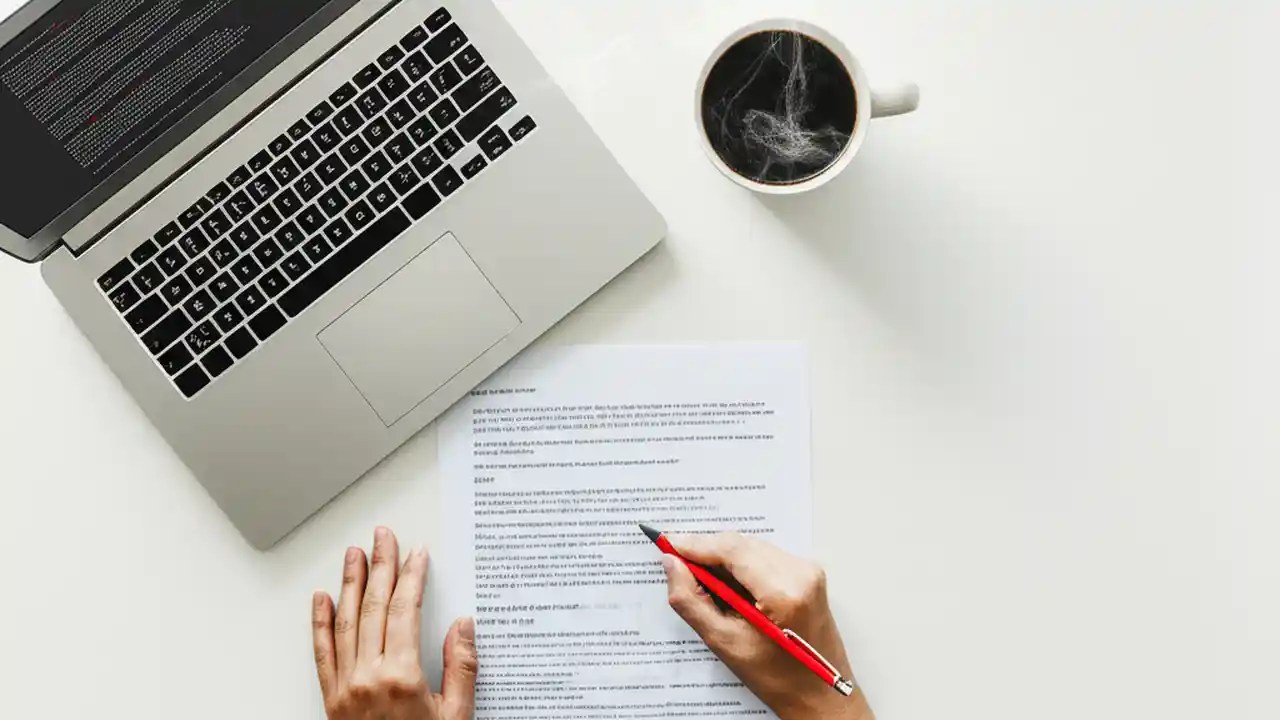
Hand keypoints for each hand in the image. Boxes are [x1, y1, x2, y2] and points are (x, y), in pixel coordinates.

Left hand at [312, 527, 476, 719]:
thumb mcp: (457, 718)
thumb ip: (462, 669)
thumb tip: (464, 627)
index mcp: (402, 677)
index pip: (406, 610)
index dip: (412, 576)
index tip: (417, 554)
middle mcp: (368, 677)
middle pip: (375, 607)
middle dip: (380, 567)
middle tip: (383, 538)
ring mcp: (345, 688)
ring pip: (345, 622)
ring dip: (350, 584)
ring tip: (354, 555)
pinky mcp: (330, 701)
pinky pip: (322, 653)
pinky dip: (320, 623)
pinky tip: (322, 599)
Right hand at [662, 533, 872, 719]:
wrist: (820, 693)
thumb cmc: (778, 677)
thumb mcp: (725, 643)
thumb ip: (692, 601)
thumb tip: (672, 565)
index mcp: (783, 592)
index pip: (731, 549)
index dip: (696, 543)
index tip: (668, 544)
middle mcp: (800, 573)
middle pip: (741, 544)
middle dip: (707, 550)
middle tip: (678, 563)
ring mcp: (808, 570)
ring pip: (752, 546)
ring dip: (724, 557)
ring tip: (704, 581)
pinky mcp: (809, 573)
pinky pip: (765, 555)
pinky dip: (742, 563)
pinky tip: (730, 585)